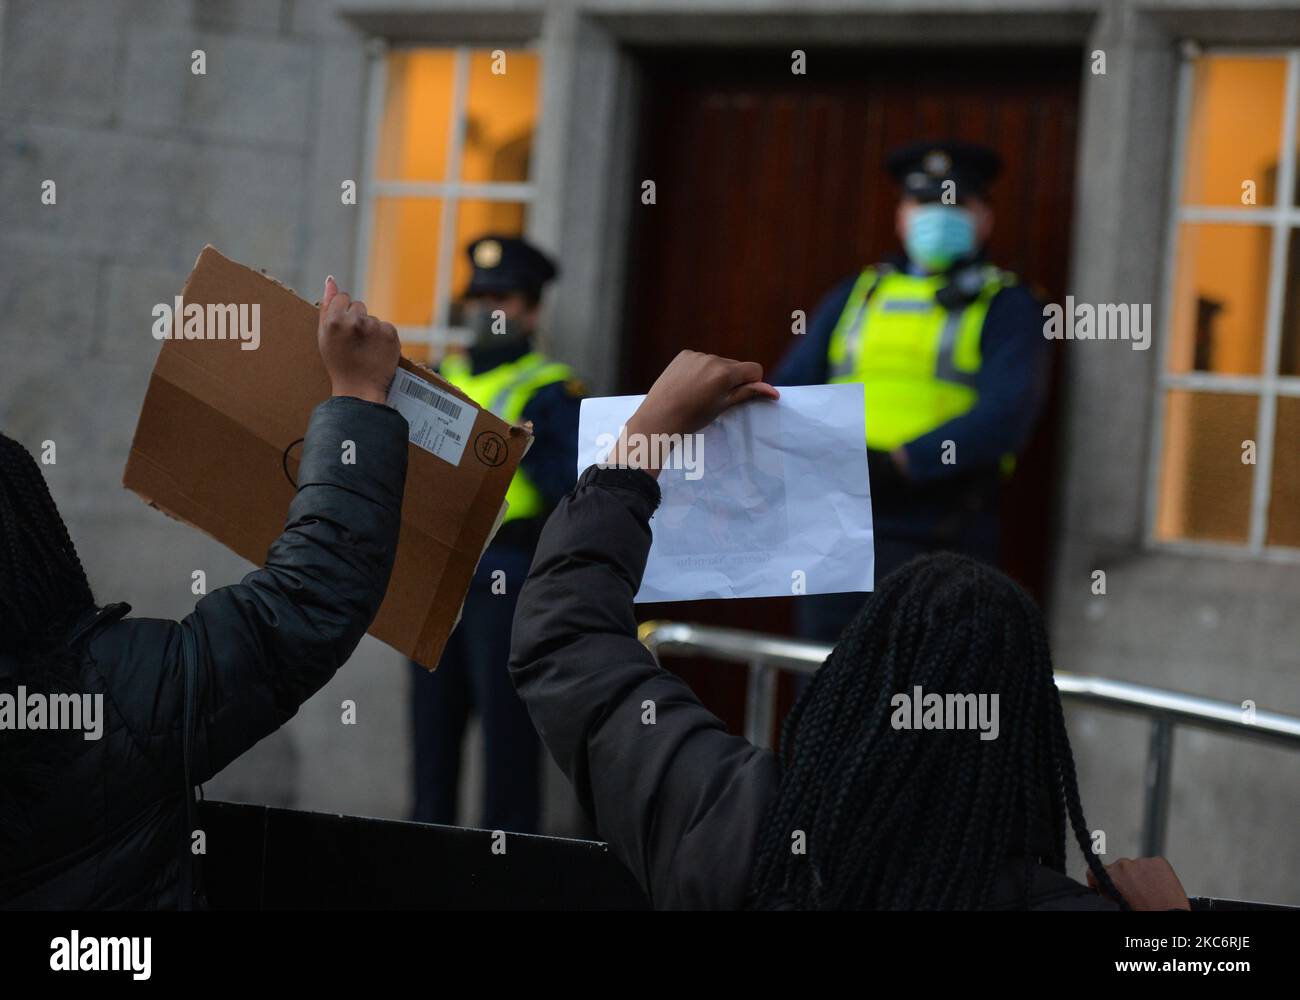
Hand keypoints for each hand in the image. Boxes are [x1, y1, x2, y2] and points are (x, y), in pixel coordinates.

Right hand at [318, 275, 399, 404]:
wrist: (359, 389)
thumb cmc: (338, 362)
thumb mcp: (324, 335)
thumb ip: (326, 305)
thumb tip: (331, 279)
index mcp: (335, 320)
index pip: (344, 297)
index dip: (343, 312)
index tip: (343, 329)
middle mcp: (355, 321)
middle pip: (359, 306)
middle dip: (357, 319)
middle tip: (354, 342)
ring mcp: (375, 327)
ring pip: (372, 318)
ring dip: (370, 330)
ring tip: (365, 349)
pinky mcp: (391, 334)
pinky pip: (386, 327)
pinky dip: (383, 337)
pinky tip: (376, 350)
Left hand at [615, 350, 778, 476]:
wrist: (660, 417)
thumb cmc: (693, 417)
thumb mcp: (723, 406)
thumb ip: (748, 393)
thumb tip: (774, 391)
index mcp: (725, 373)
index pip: (754, 369)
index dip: (752, 383)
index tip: (740, 395)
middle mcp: (712, 359)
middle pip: (736, 365)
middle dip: (733, 379)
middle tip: (717, 398)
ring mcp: (697, 355)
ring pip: (718, 362)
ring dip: (716, 374)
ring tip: (700, 392)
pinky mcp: (684, 354)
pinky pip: (701, 359)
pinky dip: (701, 369)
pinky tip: (689, 384)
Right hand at [1088, 857, 1189, 910]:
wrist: (1169, 915)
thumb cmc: (1145, 912)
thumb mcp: (1119, 903)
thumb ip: (1109, 891)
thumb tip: (1107, 889)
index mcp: (1111, 876)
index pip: (1094, 871)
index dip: (1097, 880)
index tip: (1103, 886)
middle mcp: (1124, 865)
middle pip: (1119, 868)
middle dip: (1124, 879)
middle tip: (1134, 893)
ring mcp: (1143, 861)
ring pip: (1137, 866)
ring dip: (1140, 875)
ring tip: (1150, 891)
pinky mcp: (1159, 861)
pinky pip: (1153, 864)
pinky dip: (1155, 873)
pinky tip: (1159, 885)